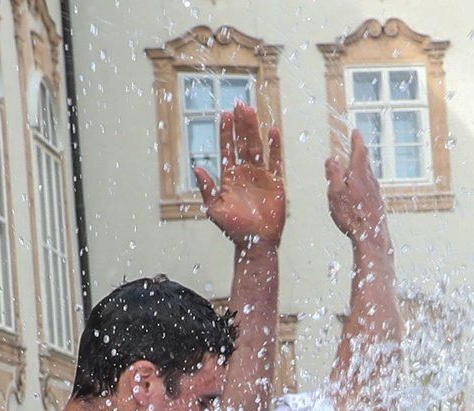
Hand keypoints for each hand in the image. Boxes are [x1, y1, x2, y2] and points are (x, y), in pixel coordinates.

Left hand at [196, 101, 284, 247]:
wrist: (257, 243)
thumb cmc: (235, 229)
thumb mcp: (214, 209)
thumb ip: (207, 188)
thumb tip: (197, 167)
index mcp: (230, 177)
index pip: (227, 149)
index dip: (226, 132)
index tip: (224, 114)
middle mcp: (245, 173)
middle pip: (242, 142)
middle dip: (240, 124)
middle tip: (239, 103)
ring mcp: (261, 176)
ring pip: (257, 146)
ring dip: (254, 129)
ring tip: (251, 110)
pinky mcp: (276, 182)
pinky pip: (276, 160)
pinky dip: (275, 146)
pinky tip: (273, 130)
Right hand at [325, 129, 388, 245]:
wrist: (372, 236)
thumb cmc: (352, 217)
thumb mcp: (335, 194)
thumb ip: (333, 175)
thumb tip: (332, 159)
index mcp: (359, 175)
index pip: (359, 152)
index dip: (357, 140)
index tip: (356, 131)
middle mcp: (370, 181)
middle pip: (366, 162)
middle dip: (360, 151)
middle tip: (358, 143)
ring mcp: (376, 192)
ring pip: (369, 174)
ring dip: (363, 166)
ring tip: (358, 163)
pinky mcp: (378, 203)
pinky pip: (371, 186)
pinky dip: (365, 180)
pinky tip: (363, 187)